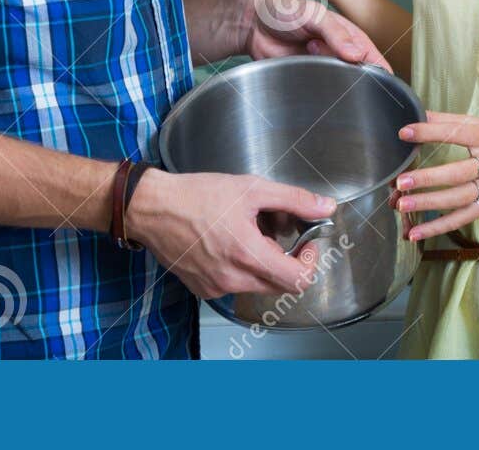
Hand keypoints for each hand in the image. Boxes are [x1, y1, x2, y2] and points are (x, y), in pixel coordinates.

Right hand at [125, 169, 336, 298]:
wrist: (152, 208)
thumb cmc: (197, 195)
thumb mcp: (252, 188)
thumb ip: (294, 200)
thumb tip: (326, 207)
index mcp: (248, 255)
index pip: (299, 280)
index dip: (310, 260)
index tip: (304, 241)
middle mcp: (233, 279)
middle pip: (281, 284)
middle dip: (287, 259)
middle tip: (274, 232)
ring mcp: (217, 288)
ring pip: (259, 285)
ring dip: (263, 263)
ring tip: (247, 234)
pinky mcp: (204, 290)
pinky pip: (236, 285)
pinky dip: (241, 269)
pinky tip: (227, 244)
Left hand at [239, 0, 392, 72]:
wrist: (251, 23)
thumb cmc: (284, 9)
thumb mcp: (314, 14)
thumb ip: (336, 32)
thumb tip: (356, 54)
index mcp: (346, 34)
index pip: (371, 54)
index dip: (380, 68)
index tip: (386, 81)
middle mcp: (337, 52)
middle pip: (356, 72)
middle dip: (349, 73)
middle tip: (324, 56)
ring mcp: (321, 66)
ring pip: (337, 83)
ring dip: (328, 78)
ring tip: (308, 54)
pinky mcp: (305, 77)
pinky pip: (317, 89)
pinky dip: (316, 87)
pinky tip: (307, 78)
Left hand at [393, 112, 478, 240]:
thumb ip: (450, 121)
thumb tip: (418, 113)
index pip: (457, 134)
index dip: (431, 132)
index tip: (405, 132)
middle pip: (458, 173)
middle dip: (428, 178)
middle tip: (401, 181)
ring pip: (458, 199)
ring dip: (429, 204)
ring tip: (402, 205)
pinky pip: (462, 218)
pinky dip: (438, 226)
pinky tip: (416, 232)